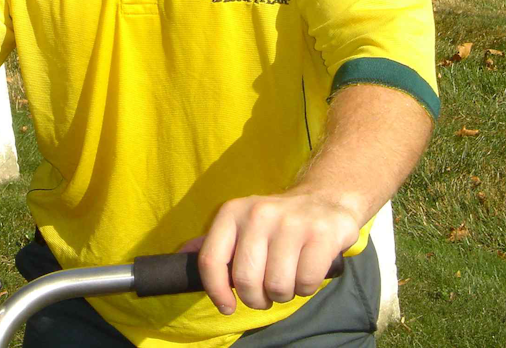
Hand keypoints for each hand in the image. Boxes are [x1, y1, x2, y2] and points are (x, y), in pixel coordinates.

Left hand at [189, 191, 360, 313]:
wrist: (325, 199)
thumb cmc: (277, 223)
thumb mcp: (242, 223)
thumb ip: (215, 243)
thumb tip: (181, 256)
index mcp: (233, 211)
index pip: (211, 260)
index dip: (216, 292)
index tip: (227, 306)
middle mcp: (259, 212)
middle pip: (245, 280)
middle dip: (256, 299)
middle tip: (265, 293)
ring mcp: (292, 222)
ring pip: (277, 286)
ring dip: (284, 294)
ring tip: (288, 279)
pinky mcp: (322, 234)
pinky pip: (306, 282)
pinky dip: (307, 288)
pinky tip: (306, 273)